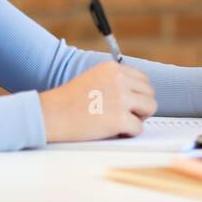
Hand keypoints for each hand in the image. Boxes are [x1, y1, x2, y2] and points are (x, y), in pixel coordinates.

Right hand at [40, 60, 156, 141]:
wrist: (51, 115)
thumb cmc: (67, 101)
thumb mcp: (93, 78)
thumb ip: (114, 81)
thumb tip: (137, 93)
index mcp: (113, 69)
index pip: (143, 79)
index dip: (139, 94)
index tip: (131, 103)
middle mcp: (119, 80)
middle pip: (149, 93)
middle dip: (141, 106)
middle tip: (129, 115)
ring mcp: (121, 99)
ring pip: (150, 108)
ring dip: (139, 118)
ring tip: (124, 123)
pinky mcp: (119, 119)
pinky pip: (139, 128)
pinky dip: (130, 133)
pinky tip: (117, 132)